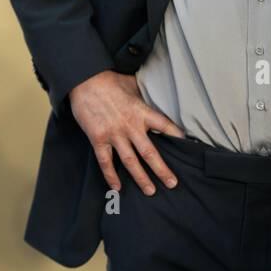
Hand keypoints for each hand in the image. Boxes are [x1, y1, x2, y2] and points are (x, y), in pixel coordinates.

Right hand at [68, 70, 184, 195]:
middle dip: (162, 170)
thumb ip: (142, 97)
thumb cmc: (109, 80)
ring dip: (141, 178)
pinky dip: (111, 176)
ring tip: (150, 191)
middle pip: (150, 152)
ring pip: (130, 162)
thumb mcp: (132, 85)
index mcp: (141, 111)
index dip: (177, 137)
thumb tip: (153, 97)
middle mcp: (130, 125)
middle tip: (172, 183)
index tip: (187, 147)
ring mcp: (113, 134)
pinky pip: (106, 162)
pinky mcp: (98, 138)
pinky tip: (117, 187)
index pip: (165, 126)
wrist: (84, 80)